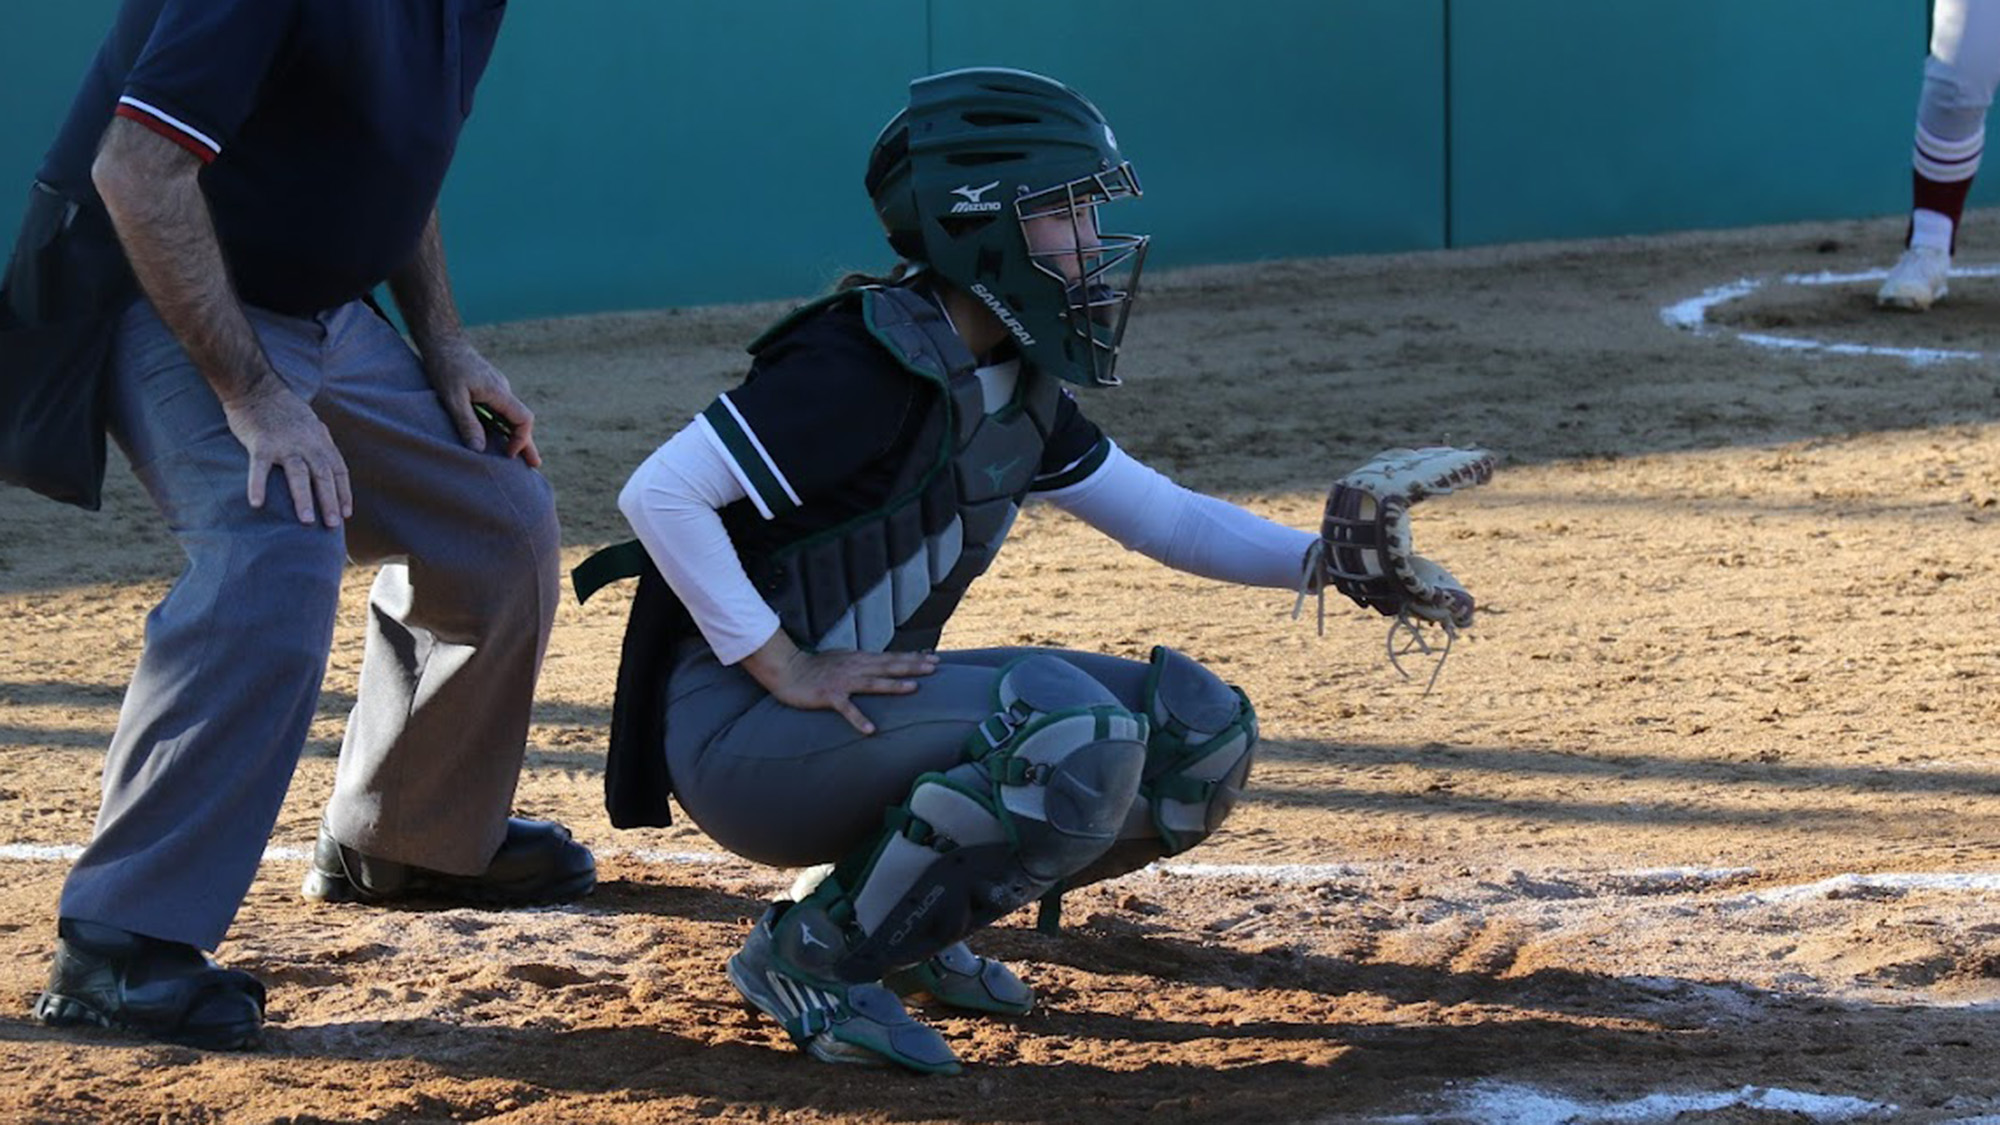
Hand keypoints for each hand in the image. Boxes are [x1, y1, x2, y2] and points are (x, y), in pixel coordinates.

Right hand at [220, 377, 351, 527]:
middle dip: (330, 501)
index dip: (343, 493)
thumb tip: (330, 464)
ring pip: (299, 474)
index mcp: (320, 440)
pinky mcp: (260, 443)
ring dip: (304, 499)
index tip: (346, 514)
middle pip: (323, 475)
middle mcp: (307, 443)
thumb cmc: (283, 409)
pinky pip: (260, 468)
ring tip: (307, 521)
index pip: (338, 470)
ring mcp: (284, 443)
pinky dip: (258, 486)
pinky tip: (257, 504)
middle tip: (333, 525)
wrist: (256, 387)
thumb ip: (320, 443)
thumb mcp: (311, 423)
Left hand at [424, 336, 539, 466]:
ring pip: (511, 415)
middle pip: (521, 420)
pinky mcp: (488, 387)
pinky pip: (500, 409)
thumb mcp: (453, 398)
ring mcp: (496, 388)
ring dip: (513, 435)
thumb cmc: (446, 367)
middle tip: (534, 464)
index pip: (523, 419)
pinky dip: (502, 424)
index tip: (508, 455)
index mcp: (499, 392)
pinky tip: (496, 433)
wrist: (442, 340)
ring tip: (514, 454)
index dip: (520, 440)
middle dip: (526, 443)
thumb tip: (479, 450)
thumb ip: (467, 423)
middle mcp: (503, 390)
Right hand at [740, 631, 939, 734]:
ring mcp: (843, 681)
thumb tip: (882, 663)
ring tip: (914, 688)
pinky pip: (846, 709)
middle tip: (934, 667)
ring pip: (873, 683)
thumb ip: (863, 662)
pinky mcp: (829, 695)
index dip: (913, 657)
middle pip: (888, 666)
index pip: (891, 657)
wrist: (787, 670)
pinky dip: (858, 719)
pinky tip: (871, 730)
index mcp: (859, 659)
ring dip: (893, 685)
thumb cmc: (815, 667)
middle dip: (912, 666)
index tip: (933, 658)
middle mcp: (855, 667)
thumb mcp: (843, 658)